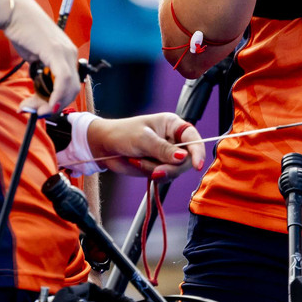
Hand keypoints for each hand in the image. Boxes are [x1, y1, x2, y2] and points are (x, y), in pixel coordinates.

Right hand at [0, 0, 80, 115]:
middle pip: (72, 89)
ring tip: (36, 109)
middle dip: (56, 106)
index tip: (44, 110)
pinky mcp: (56, 52)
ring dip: (53, 104)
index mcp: (68, 54)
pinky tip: (47, 105)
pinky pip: (63, 80)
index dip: (59, 101)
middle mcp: (70, 53)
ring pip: (69, 87)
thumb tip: (38, 90)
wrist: (14, 13)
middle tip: (38, 112)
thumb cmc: (22, 32)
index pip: (70, 84)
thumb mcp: (33, 58)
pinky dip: (57, 96)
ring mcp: (65, 52)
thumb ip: (39, 73)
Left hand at [86, 113, 205, 179]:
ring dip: (157, 170)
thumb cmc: (122, 134)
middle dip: (172, 167)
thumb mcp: (143, 139)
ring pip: (175, 170)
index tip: (197, 166)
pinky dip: (153, 174)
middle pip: (187, 159)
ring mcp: (166, 155)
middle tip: (156, 170)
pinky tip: (139, 164)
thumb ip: (163, 149)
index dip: (198, 151)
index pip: (193, 138)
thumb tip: (183, 157)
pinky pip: (165, 176)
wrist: (104, 146)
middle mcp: (173, 140)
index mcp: (172, 125)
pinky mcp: (159, 166)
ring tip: (139, 161)